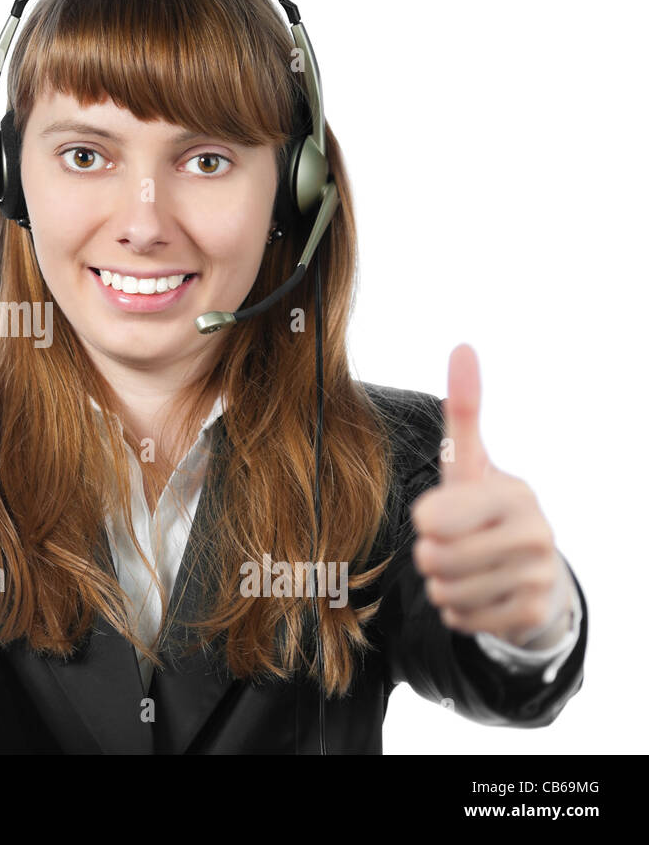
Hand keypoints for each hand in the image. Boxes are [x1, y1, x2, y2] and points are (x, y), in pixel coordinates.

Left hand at [409, 343, 573, 647]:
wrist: (535, 575)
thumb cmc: (487, 510)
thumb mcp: (471, 465)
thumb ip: (464, 412)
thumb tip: (462, 346)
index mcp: (511, 492)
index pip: (439, 514)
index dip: (428, 519)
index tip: (433, 518)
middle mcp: (533, 532)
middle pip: (433, 556)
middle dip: (429, 554)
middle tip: (451, 544)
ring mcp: (537, 575)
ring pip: (444, 589)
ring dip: (442, 584)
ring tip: (466, 568)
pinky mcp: (530, 614)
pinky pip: (460, 618)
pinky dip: (458, 611)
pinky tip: (480, 594)